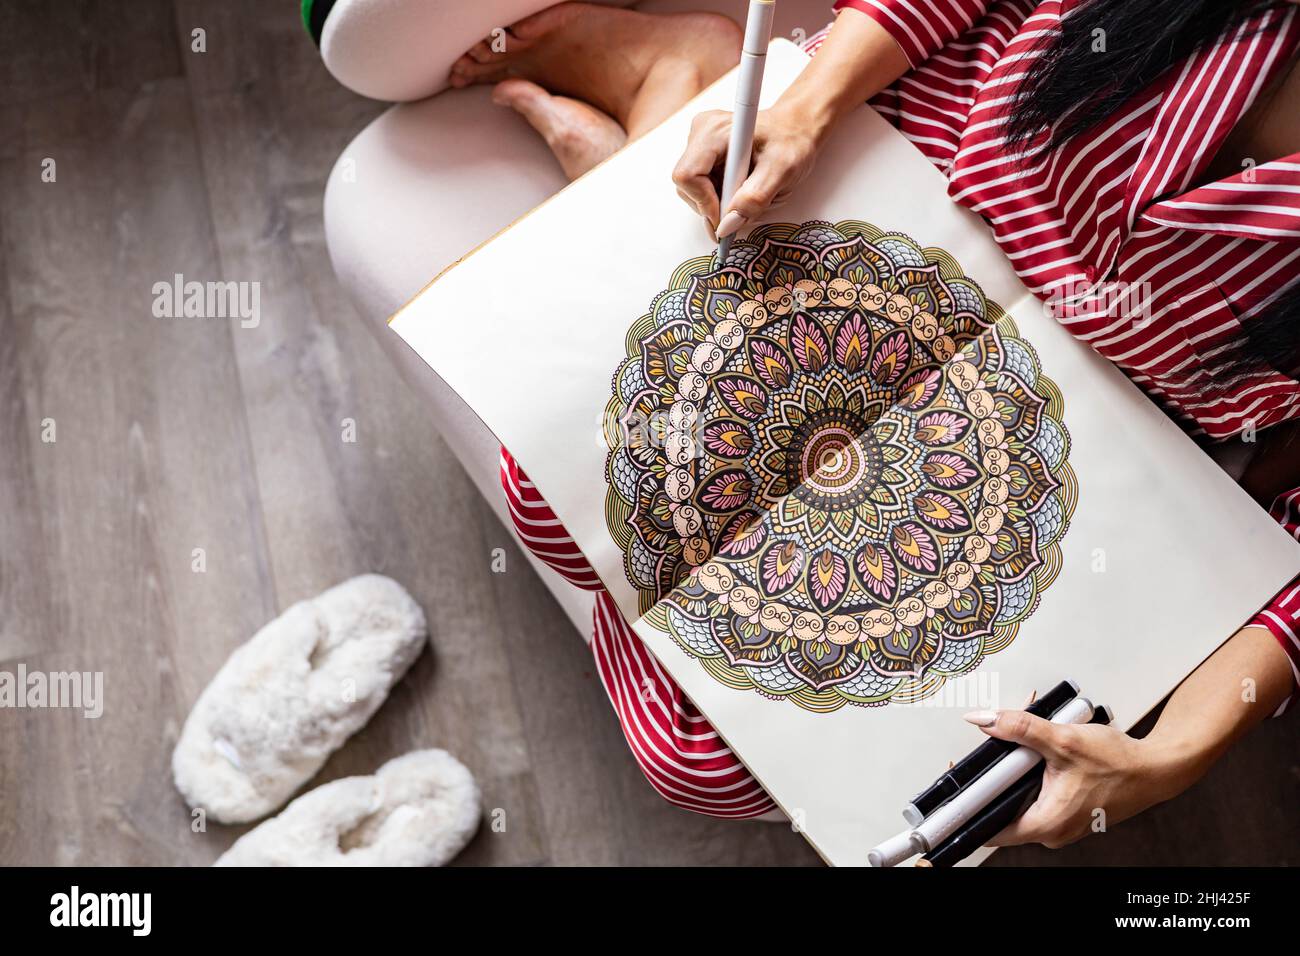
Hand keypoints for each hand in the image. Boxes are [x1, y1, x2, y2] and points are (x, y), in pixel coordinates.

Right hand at [671, 103, 826, 235]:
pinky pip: (700, 187)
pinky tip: (740, 187)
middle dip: (713, 205)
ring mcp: (699, 142)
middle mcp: (701, 132)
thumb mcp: (782, 171)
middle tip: (744, 204)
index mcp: (715, 130)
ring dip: (718, 202)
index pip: (687, 176)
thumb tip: (727, 226)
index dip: (704, 203)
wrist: (796, 128)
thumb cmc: (791, 142)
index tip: (727, 217)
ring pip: (692, 190)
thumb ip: (755, 199)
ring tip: (746, 190)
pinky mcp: (703, 152)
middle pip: (686, 186)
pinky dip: (719, 196)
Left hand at [962, 708, 1192, 849]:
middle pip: (1002, 806)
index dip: (968, 805)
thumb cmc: (1120, 763)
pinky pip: (1037, 792)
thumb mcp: (1062, 739)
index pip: (989, 826)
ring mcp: (1060, 822)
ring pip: (1020, 796)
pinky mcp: (1067, 810)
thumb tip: (984, 720)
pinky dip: (1031, 770)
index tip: (955, 786)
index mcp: (1046, 824)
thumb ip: (1019, 728)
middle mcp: (1051, 830)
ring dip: (1014, 768)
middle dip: (993, 775)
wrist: (1156, 768)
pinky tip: (1036, 747)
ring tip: (1018, 740)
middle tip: (987, 750)